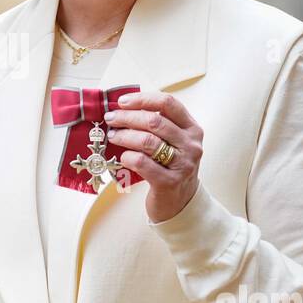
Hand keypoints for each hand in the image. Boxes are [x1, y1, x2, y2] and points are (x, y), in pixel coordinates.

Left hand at [103, 91, 203, 223]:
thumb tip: (124, 108)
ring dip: (124, 136)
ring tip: (113, 136)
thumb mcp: (172, 143)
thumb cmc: (170, 167)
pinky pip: (142, 162)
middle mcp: (191, 144)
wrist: (180, 203)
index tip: (122, 101)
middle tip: (111, 119)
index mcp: (192, 128)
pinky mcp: (169, 182)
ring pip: (147, 140)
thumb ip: (157, 126)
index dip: (143, 99)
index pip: (168, 103)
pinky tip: (122, 157)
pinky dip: (127, 156)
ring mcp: (183, 164)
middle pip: (154, 121)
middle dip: (127, 117)